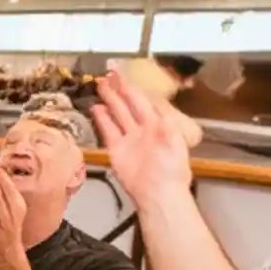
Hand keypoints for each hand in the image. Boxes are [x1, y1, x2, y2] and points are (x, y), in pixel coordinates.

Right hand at [90, 72, 192, 203]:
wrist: (159, 193)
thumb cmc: (171, 170)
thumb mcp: (174, 136)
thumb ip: (163, 116)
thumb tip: (154, 101)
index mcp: (160, 124)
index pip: (144, 100)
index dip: (132, 87)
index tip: (123, 75)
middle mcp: (144, 130)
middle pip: (129, 104)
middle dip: (118, 89)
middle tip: (108, 76)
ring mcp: (130, 139)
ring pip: (118, 114)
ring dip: (109, 101)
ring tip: (100, 87)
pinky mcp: (117, 150)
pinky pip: (108, 130)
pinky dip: (102, 119)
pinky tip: (97, 108)